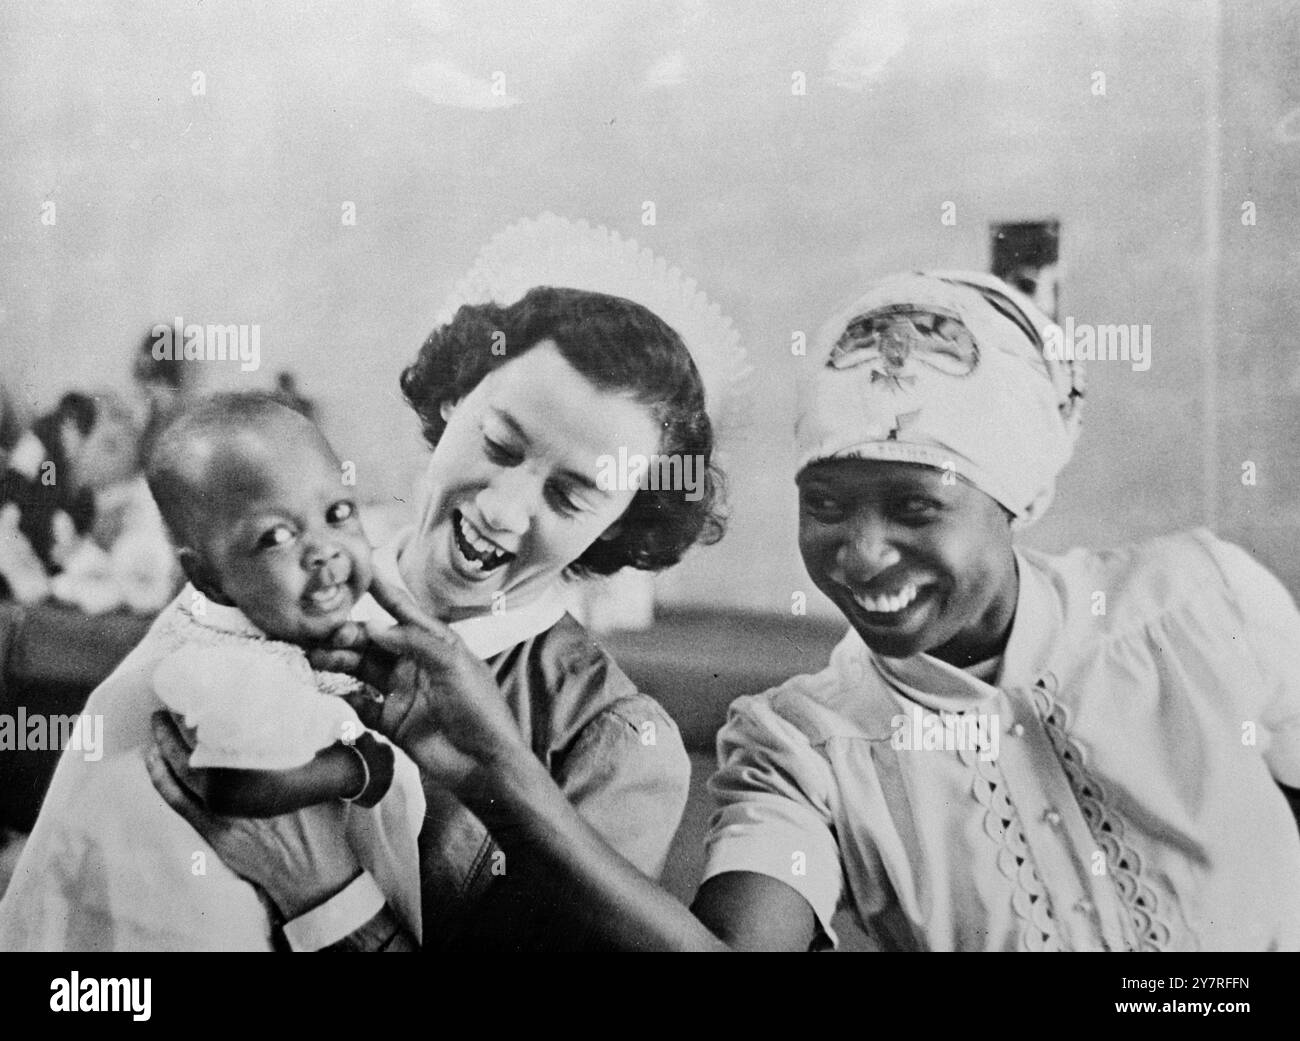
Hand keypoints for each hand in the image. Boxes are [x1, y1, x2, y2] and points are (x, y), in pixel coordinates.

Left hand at [144, 711, 360, 919]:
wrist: (315, 877)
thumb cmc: (326, 826)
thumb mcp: (327, 781)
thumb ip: (315, 752)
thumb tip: (309, 717)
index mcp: (274, 772)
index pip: (237, 733)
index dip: (216, 710)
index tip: (206, 689)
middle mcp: (245, 790)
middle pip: (204, 748)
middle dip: (183, 722)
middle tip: (172, 698)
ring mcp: (225, 812)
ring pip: (185, 772)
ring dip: (166, 745)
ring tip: (157, 722)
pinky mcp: (215, 832)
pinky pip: (178, 801)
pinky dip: (161, 778)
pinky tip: (152, 761)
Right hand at [310, 573, 530, 798]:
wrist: (484, 764)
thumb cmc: (479, 709)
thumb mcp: (453, 665)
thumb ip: (414, 642)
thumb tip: (374, 626)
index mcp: (435, 644)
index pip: (404, 612)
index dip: (383, 592)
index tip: (361, 572)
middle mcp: (414, 663)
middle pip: (376, 641)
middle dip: (351, 634)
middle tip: (327, 635)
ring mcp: (402, 692)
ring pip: (363, 668)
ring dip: (340, 661)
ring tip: (316, 657)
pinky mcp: (392, 721)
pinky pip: (361, 703)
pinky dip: (344, 695)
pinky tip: (328, 687)